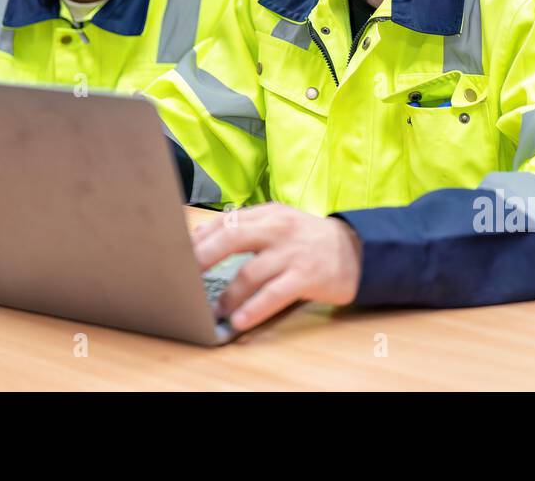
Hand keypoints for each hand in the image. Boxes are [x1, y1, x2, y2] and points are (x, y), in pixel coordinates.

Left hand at [191, 202, 362, 330]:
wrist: (356, 250)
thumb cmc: (308, 240)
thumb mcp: (279, 223)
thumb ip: (246, 228)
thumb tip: (200, 238)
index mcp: (269, 213)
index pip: (226, 221)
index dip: (200, 237)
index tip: (178, 252)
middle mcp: (279, 229)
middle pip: (232, 238)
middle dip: (203, 257)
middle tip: (184, 276)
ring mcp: (293, 253)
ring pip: (250, 273)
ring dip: (227, 295)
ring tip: (213, 309)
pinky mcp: (306, 276)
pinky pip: (273, 295)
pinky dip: (253, 309)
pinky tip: (238, 320)